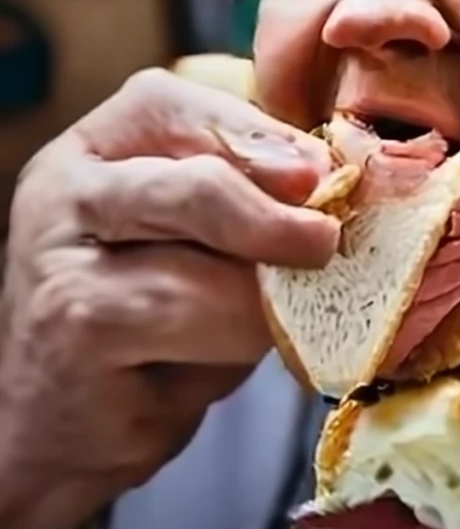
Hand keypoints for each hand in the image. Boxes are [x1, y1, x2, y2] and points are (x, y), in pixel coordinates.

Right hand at [0, 68, 339, 528]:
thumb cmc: (167, 321)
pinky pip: (191, 310)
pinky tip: (238, 349)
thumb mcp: (217, 240)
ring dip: (267, 287)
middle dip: (280, 213)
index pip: (187, 104)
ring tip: (285, 312)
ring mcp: (60, 252)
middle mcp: (68, 183)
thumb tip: (331, 170)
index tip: (324, 174)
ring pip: (203, 246)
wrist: (85, 425)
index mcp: (104, 142)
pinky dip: (239, 330)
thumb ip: (256, 192)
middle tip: (328, 240)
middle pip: (200, 176)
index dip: (266, 138)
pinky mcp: (74, 322)